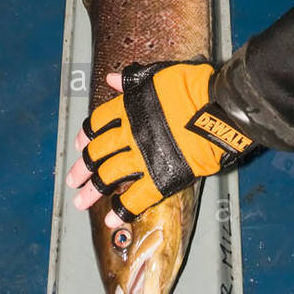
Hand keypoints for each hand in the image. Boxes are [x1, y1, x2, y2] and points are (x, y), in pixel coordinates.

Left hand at [66, 61, 254, 223]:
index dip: (86, 136)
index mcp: (130, 107)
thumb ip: (133, 80)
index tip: (79, 144)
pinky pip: (135, 199)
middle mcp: (131, 133)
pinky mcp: (161, 178)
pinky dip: (121, 211)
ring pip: (108, 177)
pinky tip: (111, 220)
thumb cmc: (196, 86)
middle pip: (97, 153)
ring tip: (80, 201)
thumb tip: (112, 79)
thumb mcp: (160, 73)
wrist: (219, 108)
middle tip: (73, 179)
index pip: (97, 123)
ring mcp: (144, 157)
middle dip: (82, 167)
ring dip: (92, 191)